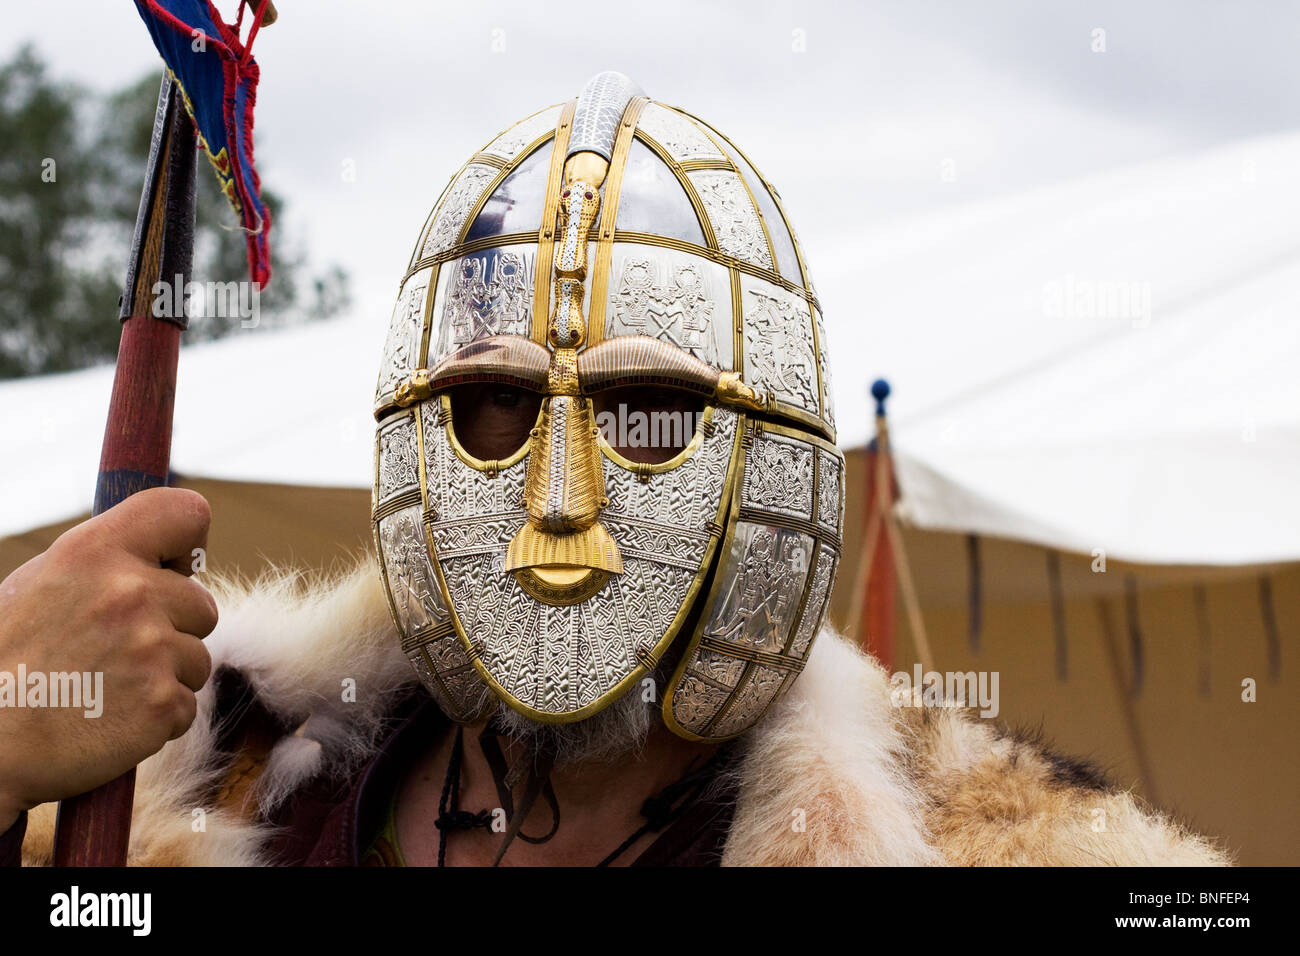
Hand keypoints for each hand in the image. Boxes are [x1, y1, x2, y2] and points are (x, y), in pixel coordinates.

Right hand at [0, 488, 216, 830]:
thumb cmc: (8, 663)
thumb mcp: (43, 584)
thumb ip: (107, 564)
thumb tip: (169, 558)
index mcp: (94, 552)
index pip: (186, 513)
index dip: (187, 543)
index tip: (173, 568)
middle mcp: (131, 593)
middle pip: (202, 604)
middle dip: (172, 629)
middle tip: (113, 653)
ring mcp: (151, 650)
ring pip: (197, 658)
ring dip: (164, 676)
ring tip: (104, 689)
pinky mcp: (162, 703)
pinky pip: (185, 705)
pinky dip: (155, 719)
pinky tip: (109, 721)